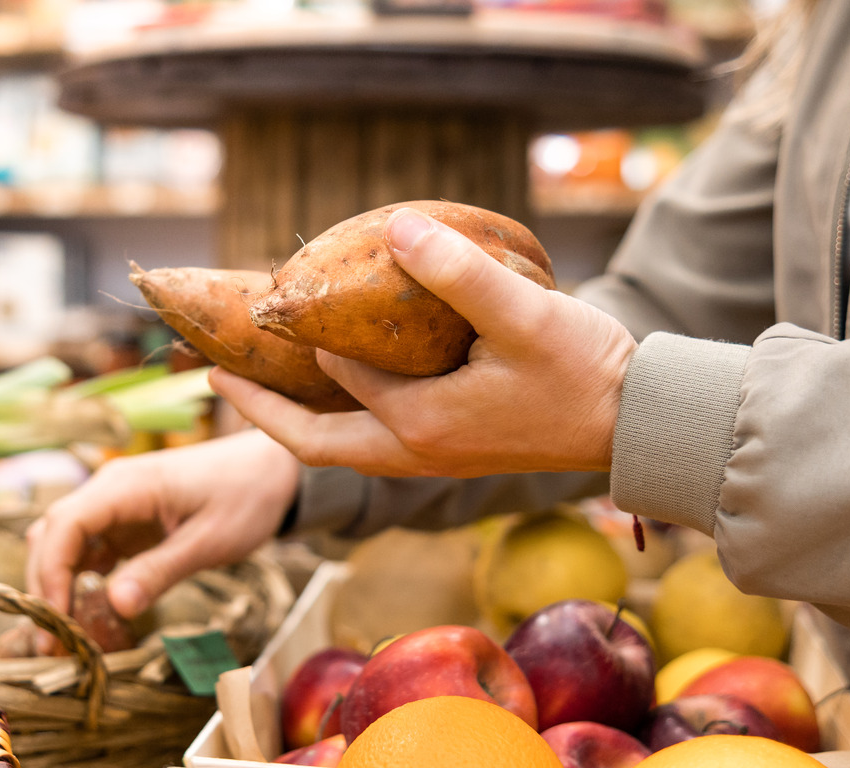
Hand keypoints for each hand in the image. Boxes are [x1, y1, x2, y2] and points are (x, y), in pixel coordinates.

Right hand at [24, 429, 300, 618]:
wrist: (271, 470)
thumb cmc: (246, 496)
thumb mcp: (209, 540)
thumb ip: (161, 570)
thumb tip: (115, 605)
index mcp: (126, 485)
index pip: (64, 524)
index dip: (51, 574)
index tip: (56, 620)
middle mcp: (109, 489)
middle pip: (52, 536)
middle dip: (45, 590)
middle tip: (50, 647)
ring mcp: (114, 505)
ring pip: (62, 545)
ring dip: (56, 588)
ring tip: (61, 640)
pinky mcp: (123, 522)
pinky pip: (86, 551)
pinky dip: (78, 583)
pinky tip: (84, 618)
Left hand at [211, 207, 636, 477]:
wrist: (635, 424)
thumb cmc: (583, 370)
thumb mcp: (520, 314)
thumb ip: (457, 271)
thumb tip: (395, 226)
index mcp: (418, 423)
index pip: (336, 377)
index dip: (301, 340)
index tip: (267, 301)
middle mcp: (416, 452)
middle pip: (313, 445)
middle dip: (260, 412)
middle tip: (213, 380)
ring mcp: (434, 460)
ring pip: (342, 450)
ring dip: (297, 422)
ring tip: (264, 389)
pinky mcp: (453, 453)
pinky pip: (373, 445)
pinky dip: (339, 421)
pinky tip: (339, 390)